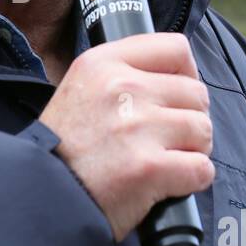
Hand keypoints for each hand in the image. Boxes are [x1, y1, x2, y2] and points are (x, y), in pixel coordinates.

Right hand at [38, 33, 214, 242]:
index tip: (176, 96)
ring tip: (165, 161)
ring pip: (203, 130)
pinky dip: (193, 180)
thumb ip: (122, 75)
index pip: (175, 48)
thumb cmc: (65, 150)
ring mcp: (137, 127)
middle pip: (196, 93)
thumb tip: (177, 78)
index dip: (186, 74)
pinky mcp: (149, 167)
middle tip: (165, 140)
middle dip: (189, 119)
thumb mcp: (79, 89)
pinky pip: (202, 168)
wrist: (42, 198)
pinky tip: (169, 184)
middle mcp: (121, 88)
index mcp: (103, 63)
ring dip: (193, 150)